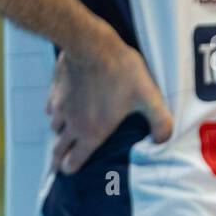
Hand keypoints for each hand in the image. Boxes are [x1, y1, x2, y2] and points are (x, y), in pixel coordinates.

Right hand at [46, 27, 172, 174]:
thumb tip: (164, 141)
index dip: (71, 168)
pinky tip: (64, 106)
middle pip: (58, 149)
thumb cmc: (120, 72)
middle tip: (60, 163)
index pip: (73, 161)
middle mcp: (71, 124)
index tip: (70, 171)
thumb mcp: (148, 96)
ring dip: (60, 133)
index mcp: (91, 132)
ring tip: (67, 133)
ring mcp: (60, 107)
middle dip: (59, 159)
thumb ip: (159, 121)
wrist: (91, 44)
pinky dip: (56, 111)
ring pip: (54, 127)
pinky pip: (51, 108)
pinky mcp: (54, 90)